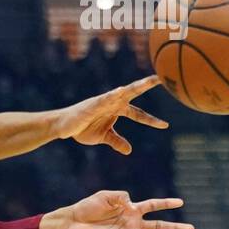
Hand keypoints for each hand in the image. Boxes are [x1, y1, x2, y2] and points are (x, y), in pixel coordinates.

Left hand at [40, 190, 193, 228]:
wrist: (73, 221)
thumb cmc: (88, 207)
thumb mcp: (106, 195)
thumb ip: (121, 196)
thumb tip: (132, 205)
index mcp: (131, 209)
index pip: (153, 205)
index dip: (166, 203)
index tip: (181, 202)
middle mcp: (132, 223)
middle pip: (158, 226)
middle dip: (175, 227)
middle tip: (192, 228)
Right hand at [52, 75, 167, 153]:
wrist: (63, 126)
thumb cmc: (81, 128)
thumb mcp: (104, 137)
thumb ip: (116, 141)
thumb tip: (129, 151)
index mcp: (117, 110)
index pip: (139, 114)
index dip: (151, 120)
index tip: (165, 125)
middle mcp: (113, 102)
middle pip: (134, 92)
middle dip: (148, 85)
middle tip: (162, 78)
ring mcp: (104, 101)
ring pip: (124, 92)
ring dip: (137, 86)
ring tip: (151, 80)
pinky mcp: (93, 104)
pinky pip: (105, 98)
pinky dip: (114, 94)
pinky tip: (122, 90)